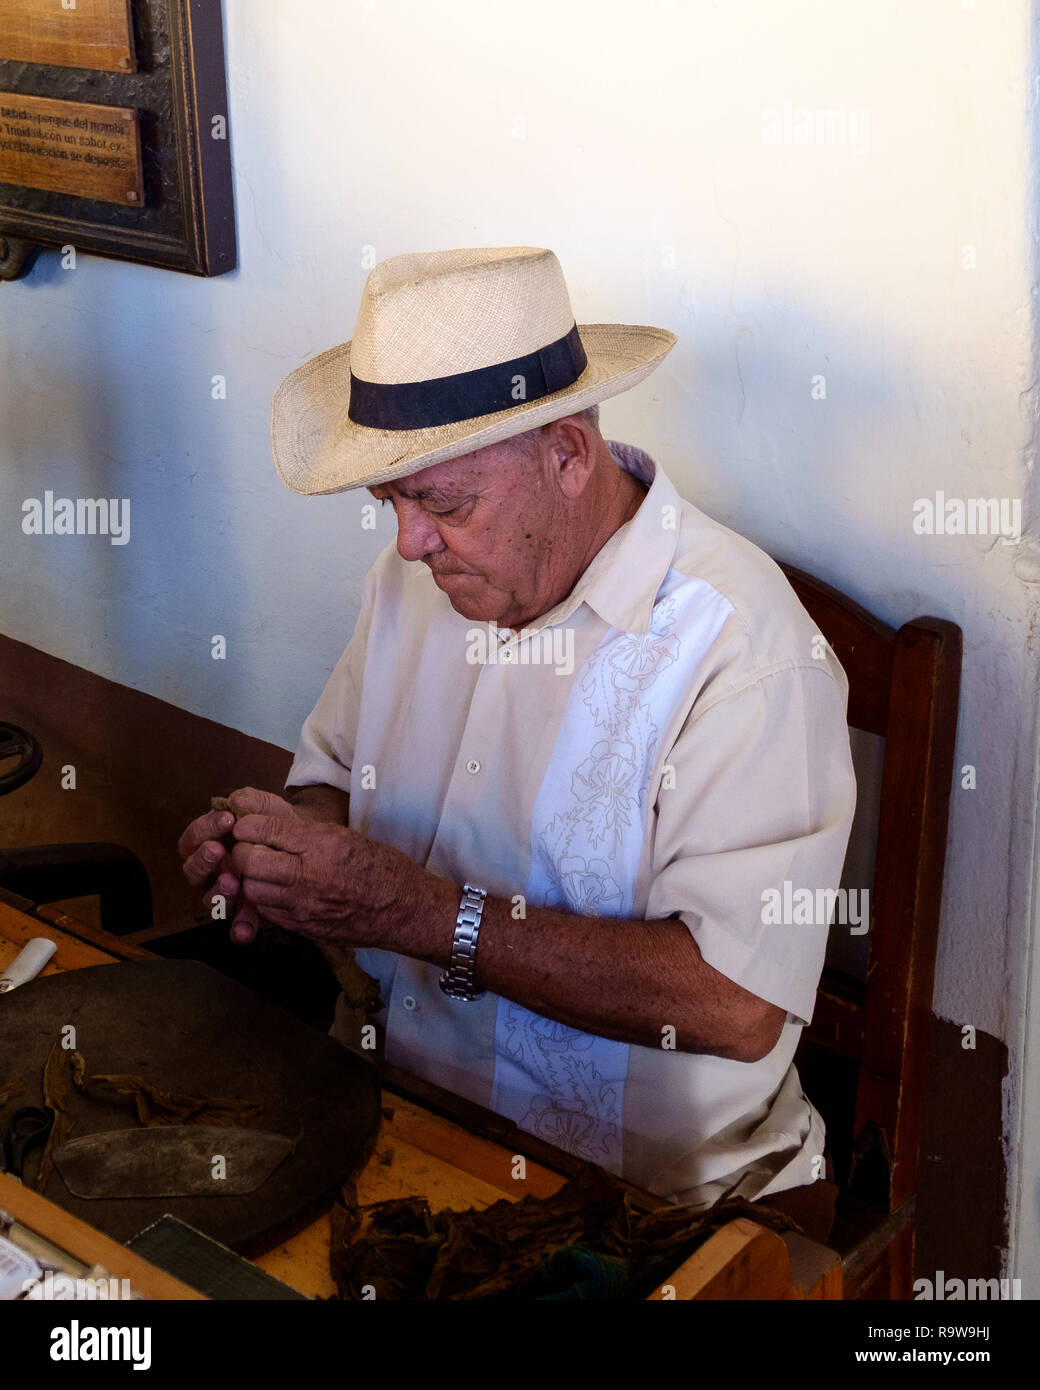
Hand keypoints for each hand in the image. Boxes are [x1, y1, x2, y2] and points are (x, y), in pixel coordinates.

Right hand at [178, 787, 298, 944]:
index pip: (193, 838)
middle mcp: (212, 870)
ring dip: (218, 891)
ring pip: (209, 898)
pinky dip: (240, 928)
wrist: (304, 843)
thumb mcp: (267, 807)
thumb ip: (251, 801)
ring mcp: (226, 892)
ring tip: (232, 882)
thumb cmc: (277, 823)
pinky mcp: (245, 910)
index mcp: (209, 842)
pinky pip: (236, 925)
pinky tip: (247, 930)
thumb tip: (235, 801)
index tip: (226, 820)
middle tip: (218, 850)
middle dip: (203, 861)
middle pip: (193, 871)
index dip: (204, 829)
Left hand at [228, 814, 419, 948]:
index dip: (247, 826)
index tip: (245, 826)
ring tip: (259, 872)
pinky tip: (274, 892)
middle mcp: (310, 875)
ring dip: (249, 878)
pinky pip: (266, 912)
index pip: (266, 830)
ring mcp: (305, 905)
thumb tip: (267, 827)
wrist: (403, 909)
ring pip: (252, 889)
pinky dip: (263, 900)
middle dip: (241, 852)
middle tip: (247, 849)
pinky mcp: (304, 927)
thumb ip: (304, 834)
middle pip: (249, 861)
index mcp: (323, 845)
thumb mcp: (345, 836)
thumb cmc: (380, 867)